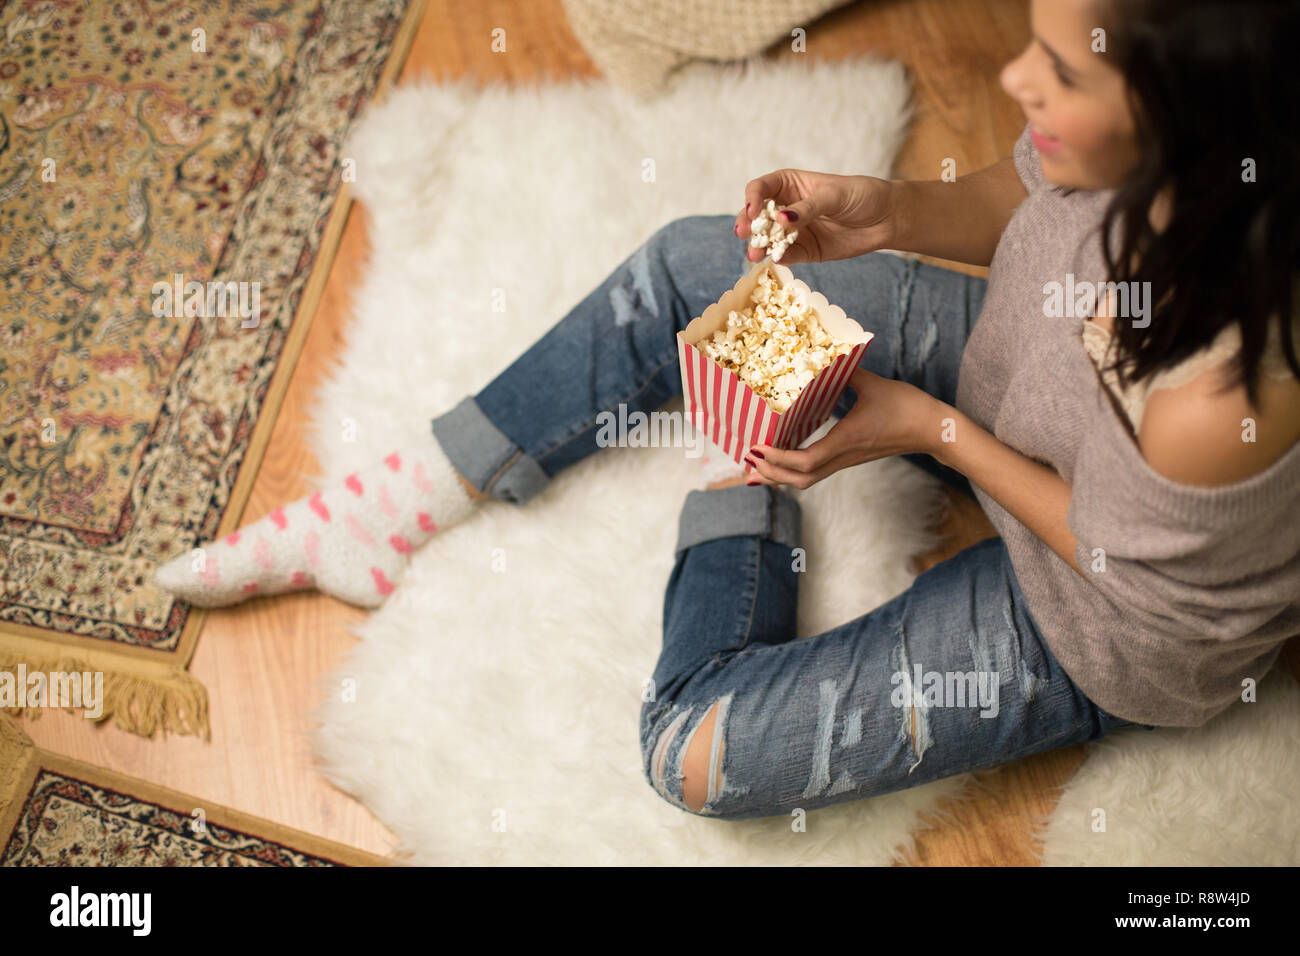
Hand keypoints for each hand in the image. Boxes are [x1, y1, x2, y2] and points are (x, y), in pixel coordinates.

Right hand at [735, 170, 895, 265]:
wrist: (886, 219)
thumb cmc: (860, 196)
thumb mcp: (833, 195)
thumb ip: (807, 208)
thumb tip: (781, 219)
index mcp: (790, 184)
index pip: (761, 188)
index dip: (752, 198)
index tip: (754, 211)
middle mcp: (787, 207)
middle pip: (757, 216)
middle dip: (748, 224)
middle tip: (743, 234)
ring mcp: (794, 230)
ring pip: (768, 238)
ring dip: (759, 246)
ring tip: (754, 254)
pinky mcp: (804, 251)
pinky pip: (786, 255)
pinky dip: (779, 258)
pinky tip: (776, 259)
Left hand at [744, 368, 945, 488]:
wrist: (932, 430)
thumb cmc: (907, 407)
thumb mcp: (873, 384)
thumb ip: (846, 371)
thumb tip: (823, 357)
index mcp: (847, 440)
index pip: (806, 460)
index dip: (778, 458)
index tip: (757, 446)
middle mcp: (844, 455)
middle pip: (801, 479)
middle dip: (771, 473)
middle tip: (748, 460)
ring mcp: (847, 460)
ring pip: (808, 479)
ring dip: (780, 476)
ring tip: (757, 465)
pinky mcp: (850, 458)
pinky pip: (817, 471)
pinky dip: (795, 470)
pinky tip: (783, 459)